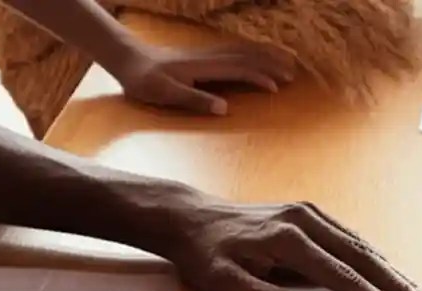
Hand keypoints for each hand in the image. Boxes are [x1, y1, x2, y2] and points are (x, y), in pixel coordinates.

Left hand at [110, 42, 295, 115]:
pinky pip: (235, 51)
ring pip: (243, 51)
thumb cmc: (144, 81)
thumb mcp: (165, 94)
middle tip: (293, 74)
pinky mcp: (204, 56)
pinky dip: (252, 53)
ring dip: (265, 55)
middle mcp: (209, 58)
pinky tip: (259, 57)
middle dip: (271, 64)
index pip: (238, 69)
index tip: (276, 87)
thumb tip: (225, 108)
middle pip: (246, 57)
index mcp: (203, 68)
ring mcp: (207, 55)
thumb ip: (194, 100)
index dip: (258, 76)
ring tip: (286, 61)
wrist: (128, 59)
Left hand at [162, 194, 421, 290]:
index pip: (341, 274)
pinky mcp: (309, 214)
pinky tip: (388, 272)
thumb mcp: (223, 282)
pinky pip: (349, 238)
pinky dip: (372, 257)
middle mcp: (305, 220)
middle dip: (395, 283)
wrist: (189, 217)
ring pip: (360, 244)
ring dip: (389, 270)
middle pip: (362, 256)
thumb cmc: (204, 254)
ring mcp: (310, 213)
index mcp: (287, 239)